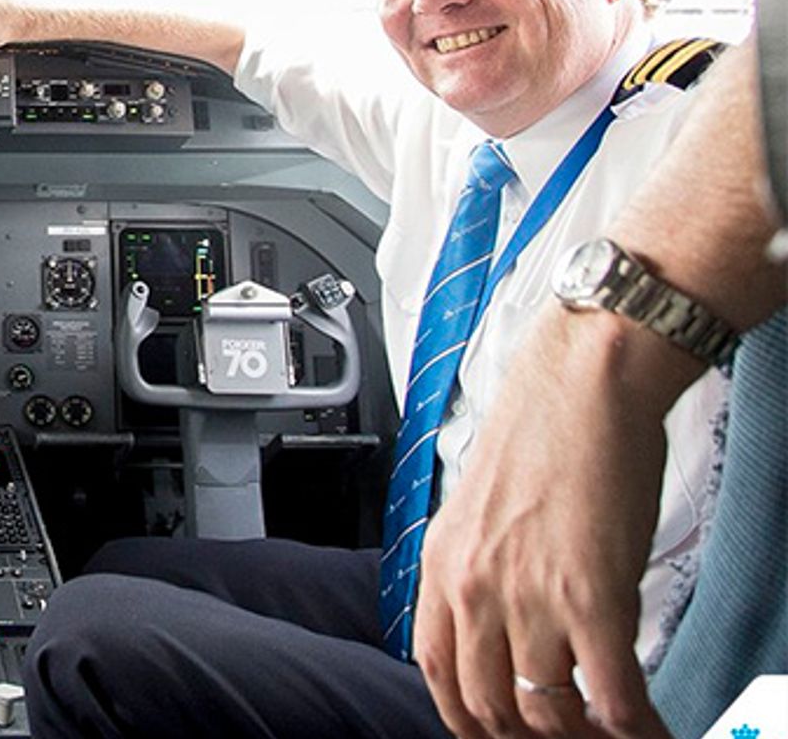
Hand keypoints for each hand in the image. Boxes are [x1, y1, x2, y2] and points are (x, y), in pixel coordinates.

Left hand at [414, 309, 681, 738]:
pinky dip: (633, 728)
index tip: (501, 736)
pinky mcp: (591, 597)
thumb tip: (503, 629)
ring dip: (583, 737)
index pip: (438, 675)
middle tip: (569, 738)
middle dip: (530, 738)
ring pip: (547, 711)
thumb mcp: (480, 510)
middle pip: (489, 706)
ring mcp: (530, 597)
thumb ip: (482, 571)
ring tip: (612, 735)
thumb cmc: (542, 435)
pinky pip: (610, 695)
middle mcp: (475, 588)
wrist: (582, 384)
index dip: (471, 722)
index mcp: (441, 567)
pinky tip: (650, 730)